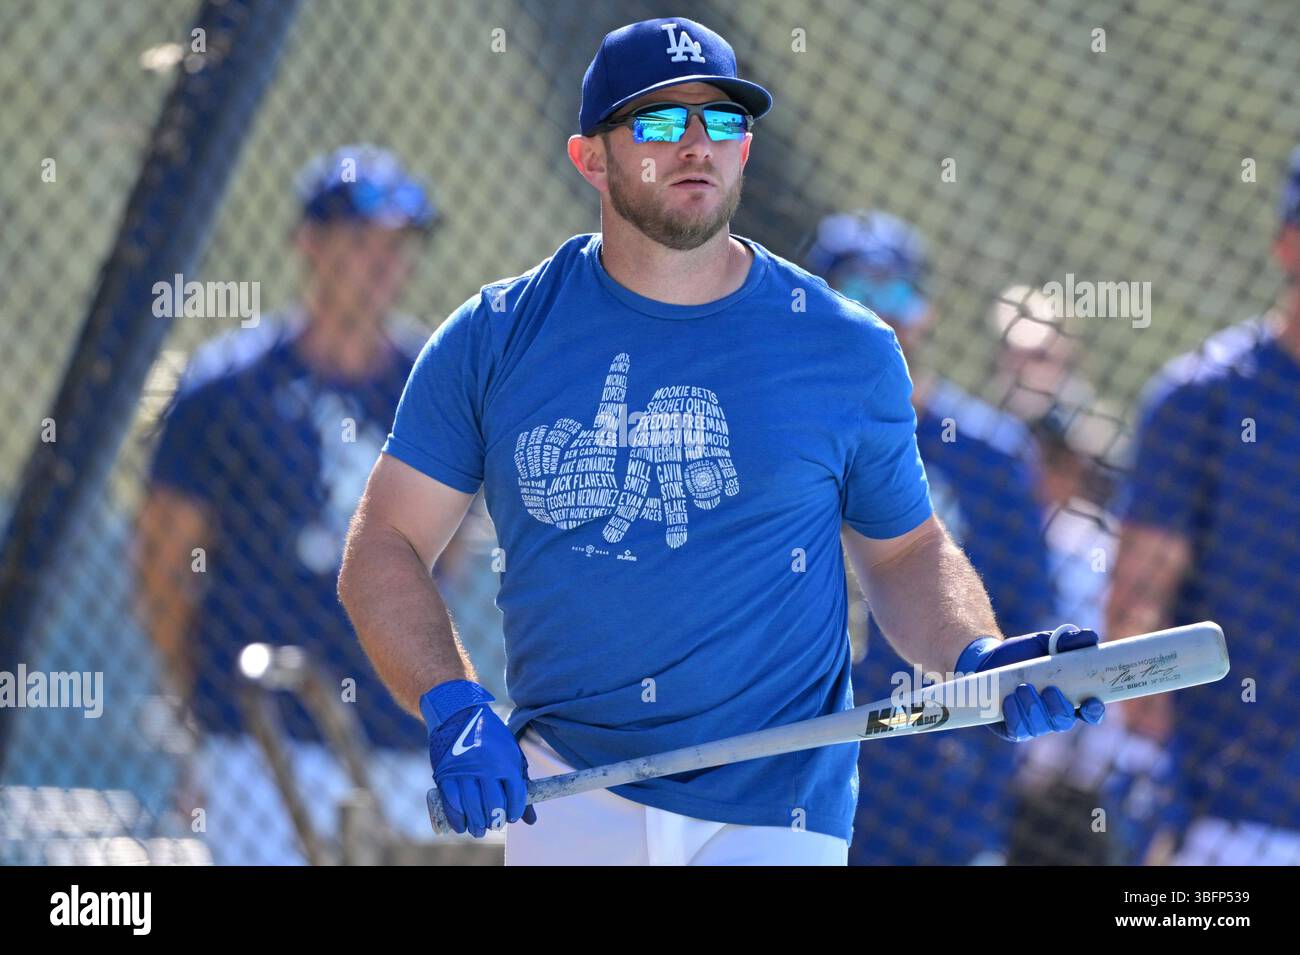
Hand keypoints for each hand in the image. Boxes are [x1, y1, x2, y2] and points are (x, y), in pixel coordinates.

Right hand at [420, 680, 536, 836]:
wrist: (459, 713)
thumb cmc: (490, 737)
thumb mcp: (511, 754)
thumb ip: (520, 786)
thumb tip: (531, 820)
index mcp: (506, 762)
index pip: (515, 797)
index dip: (514, 812)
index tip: (511, 817)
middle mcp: (487, 768)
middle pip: (493, 805)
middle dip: (495, 821)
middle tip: (494, 824)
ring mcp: (465, 771)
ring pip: (472, 807)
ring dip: (476, 824)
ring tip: (478, 829)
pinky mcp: (446, 773)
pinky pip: (452, 802)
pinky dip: (457, 817)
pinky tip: (461, 824)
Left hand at [955, 624, 1105, 741]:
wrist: (989, 658)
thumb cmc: (1024, 653)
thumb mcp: (1046, 642)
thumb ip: (1068, 640)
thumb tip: (1090, 637)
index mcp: (1071, 697)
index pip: (1090, 712)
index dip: (1094, 711)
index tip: (1090, 702)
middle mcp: (1055, 714)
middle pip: (1064, 721)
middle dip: (1059, 708)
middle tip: (1049, 689)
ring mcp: (1034, 723)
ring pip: (1041, 726)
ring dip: (1034, 708)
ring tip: (1022, 688)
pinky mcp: (1013, 728)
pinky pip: (1019, 730)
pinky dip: (1016, 715)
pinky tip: (1009, 699)